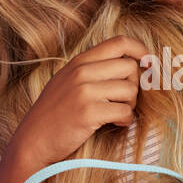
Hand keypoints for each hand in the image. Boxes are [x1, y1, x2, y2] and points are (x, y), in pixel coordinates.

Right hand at [6, 35, 147, 169]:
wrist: (33, 140)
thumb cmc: (54, 114)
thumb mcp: (67, 82)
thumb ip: (92, 70)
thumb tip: (130, 66)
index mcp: (79, 62)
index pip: (119, 42)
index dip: (141, 50)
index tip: (149, 63)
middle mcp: (82, 72)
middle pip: (130, 67)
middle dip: (134, 86)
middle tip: (124, 101)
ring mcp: (84, 91)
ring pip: (130, 90)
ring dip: (130, 105)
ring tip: (116, 114)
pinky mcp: (89, 112)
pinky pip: (125, 111)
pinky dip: (125, 119)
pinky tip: (114, 123)